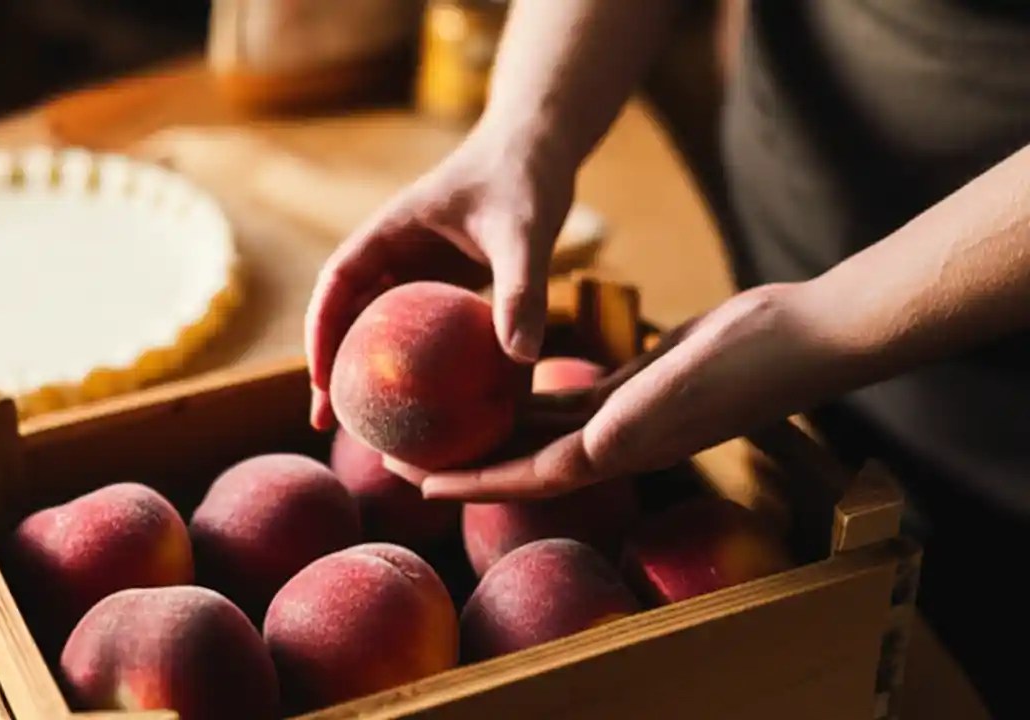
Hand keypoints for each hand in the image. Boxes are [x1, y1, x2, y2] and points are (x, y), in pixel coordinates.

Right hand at [304, 124, 576, 429]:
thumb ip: (522, 288)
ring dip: (367, 369)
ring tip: (364, 427)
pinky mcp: (445, 283)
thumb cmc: (525, 177)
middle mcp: (395, 252)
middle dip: (331, 365)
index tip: (319, 380)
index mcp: (391, 231)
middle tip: (324, 420)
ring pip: (379, 324)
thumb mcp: (525, 231)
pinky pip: (420, 328)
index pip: (337, 282)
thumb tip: (523, 360)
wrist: (540, 148)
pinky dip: (414, 362)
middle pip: (347, 312)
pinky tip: (429, 403)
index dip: (320, 331)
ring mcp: (418, 268)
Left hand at [406, 282, 856, 500]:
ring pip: (540, 429)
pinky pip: (567, 396)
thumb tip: (587, 449)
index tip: (415, 482)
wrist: (798, 336)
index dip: (472, 483)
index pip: (528, 478)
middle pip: (522, 460)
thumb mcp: (679, 387)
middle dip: (465, 459)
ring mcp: (624, 417)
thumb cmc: (745, 365)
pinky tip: (496, 377)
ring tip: (437, 416)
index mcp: (619, 452)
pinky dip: (530, 393)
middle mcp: (615, 443)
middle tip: (402, 448)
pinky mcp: (633, 386)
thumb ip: (632, 419)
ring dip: (490, 428)